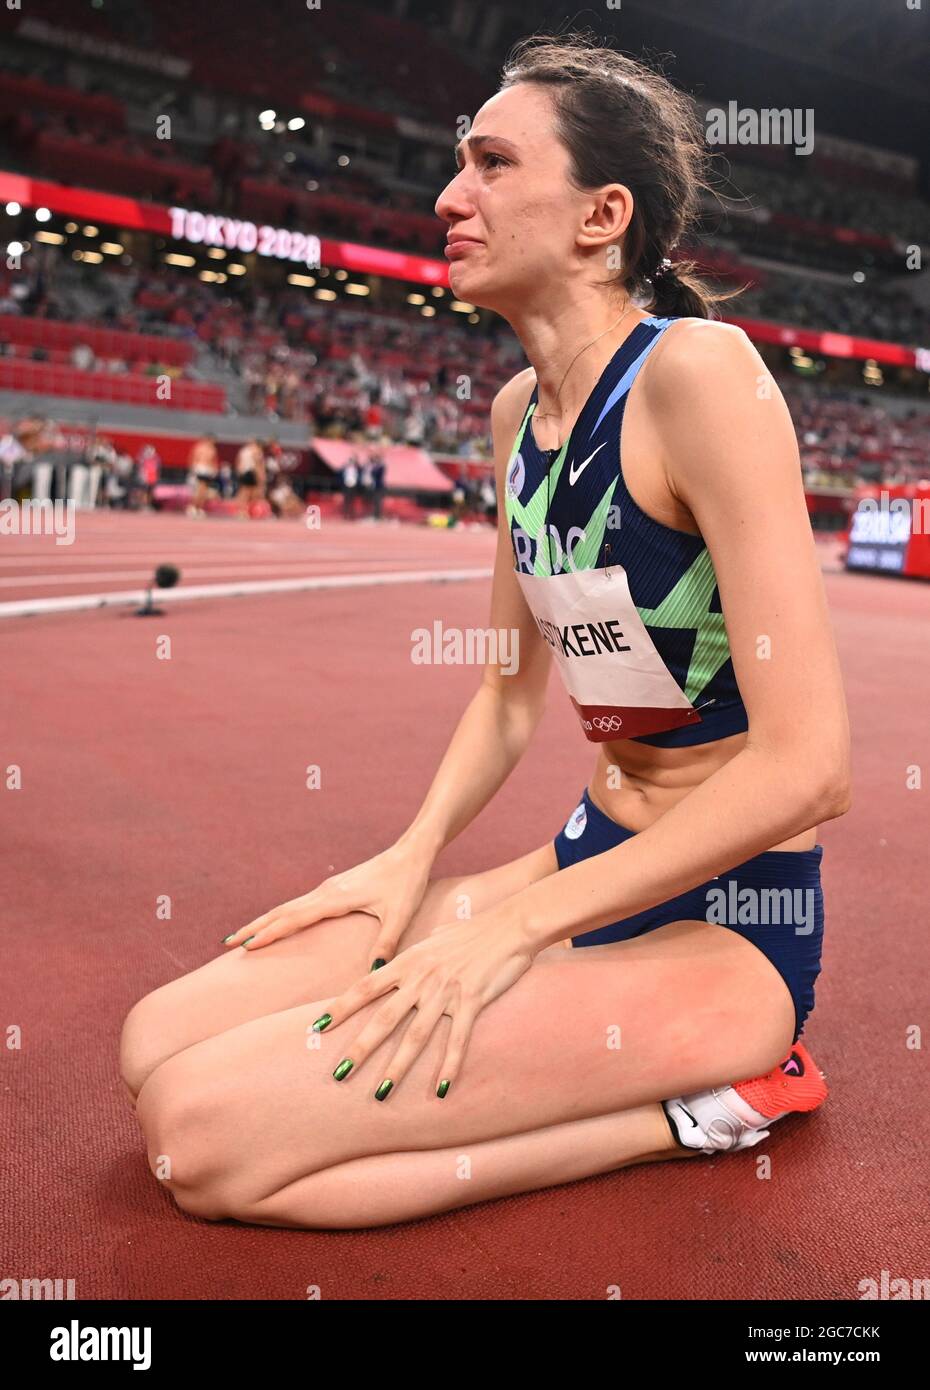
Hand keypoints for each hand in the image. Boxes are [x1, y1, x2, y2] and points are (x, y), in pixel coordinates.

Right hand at [221, 839, 432, 966]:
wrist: (412, 852)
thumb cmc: (407, 882)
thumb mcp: (400, 915)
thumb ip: (386, 944)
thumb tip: (372, 973)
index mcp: (335, 898)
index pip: (294, 918)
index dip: (270, 933)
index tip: (246, 947)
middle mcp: (326, 892)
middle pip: (281, 911)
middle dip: (254, 928)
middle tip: (227, 944)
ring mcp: (328, 889)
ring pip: (287, 907)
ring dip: (264, 921)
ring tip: (242, 937)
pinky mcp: (334, 889)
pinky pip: (299, 905)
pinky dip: (281, 916)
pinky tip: (278, 925)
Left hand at [310, 909, 532, 1100]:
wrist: (510, 925)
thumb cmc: (472, 931)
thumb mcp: (433, 939)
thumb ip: (413, 956)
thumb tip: (398, 963)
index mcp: (409, 961)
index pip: (365, 987)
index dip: (340, 1007)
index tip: (318, 1027)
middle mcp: (422, 978)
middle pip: (384, 1018)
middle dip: (360, 1048)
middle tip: (338, 1074)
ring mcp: (447, 992)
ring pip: (416, 1035)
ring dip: (397, 1067)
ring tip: (380, 1093)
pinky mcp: (473, 1002)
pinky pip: (458, 1039)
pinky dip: (449, 1065)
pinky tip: (440, 1089)